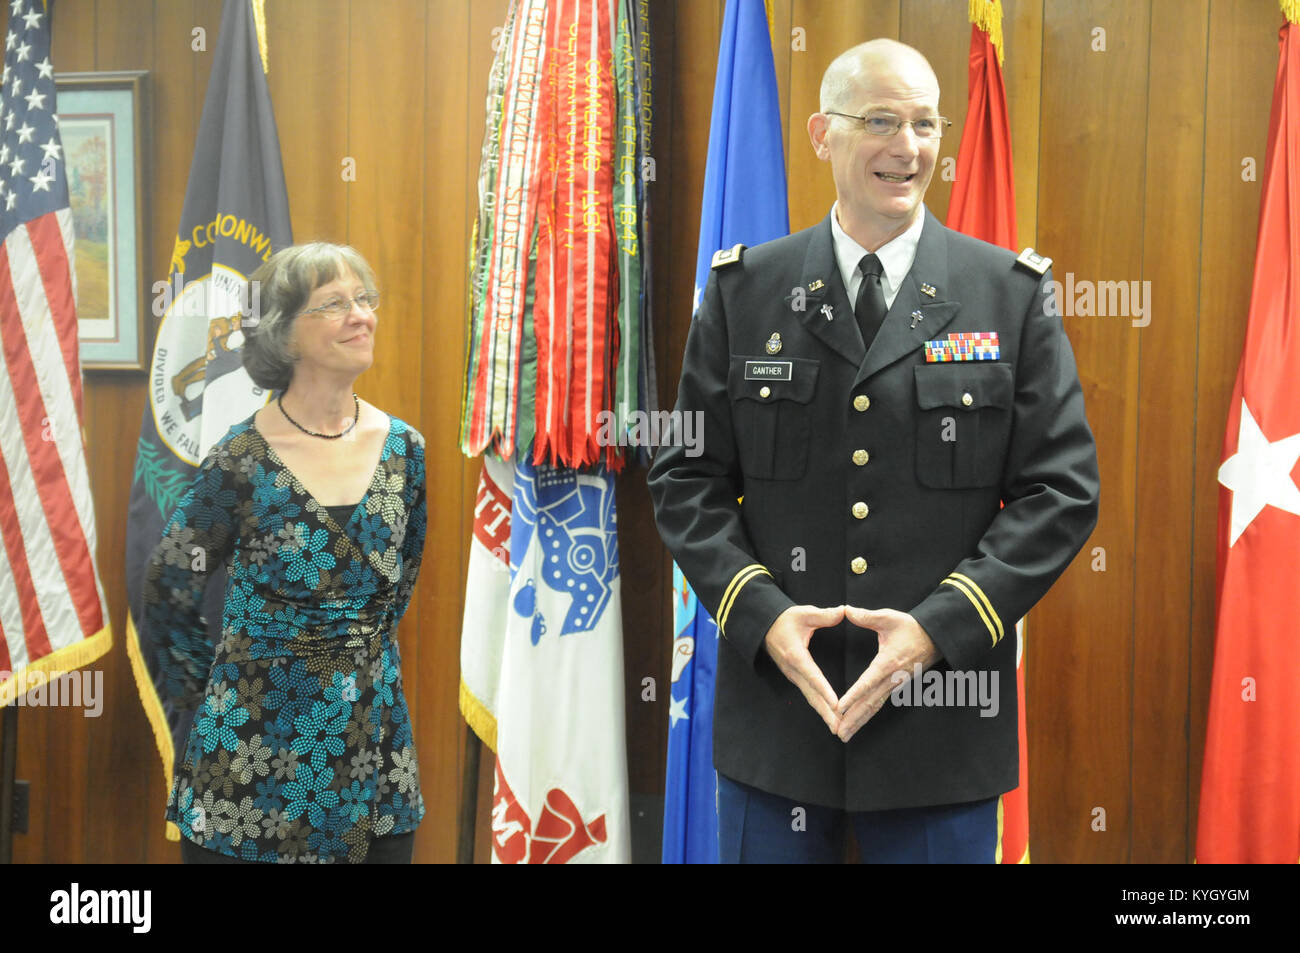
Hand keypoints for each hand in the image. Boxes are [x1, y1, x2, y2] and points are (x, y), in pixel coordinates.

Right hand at [762, 604, 845, 733]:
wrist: (764, 626)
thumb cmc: (784, 619)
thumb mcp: (803, 613)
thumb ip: (824, 615)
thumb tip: (844, 612)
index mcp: (796, 655)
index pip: (813, 676)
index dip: (825, 690)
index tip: (836, 704)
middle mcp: (793, 670)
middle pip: (812, 695)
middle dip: (826, 712)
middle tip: (840, 727)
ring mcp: (793, 676)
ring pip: (810, 698)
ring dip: (824, 713)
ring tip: (838, 728)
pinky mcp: (795, 678)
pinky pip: (809, 695)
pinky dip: (820, 707)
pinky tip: (830, 716)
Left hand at [836, 607, 941, 741]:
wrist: (937, 637)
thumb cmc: (912, 627)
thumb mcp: (889, 618)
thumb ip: (866, 616)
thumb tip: (845, 610)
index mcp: (888, 662)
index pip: (868, 682)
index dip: (853, 695)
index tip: (839, 707)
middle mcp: (892, 678)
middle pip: (870, 702)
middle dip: (853, 719)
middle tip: (837, 732)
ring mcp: (896, 685)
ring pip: (874, 707)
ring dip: (859, 722)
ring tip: (843, 735)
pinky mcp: (897, 687)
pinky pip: (879, 704)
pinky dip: (867, 716)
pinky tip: (857, 724)